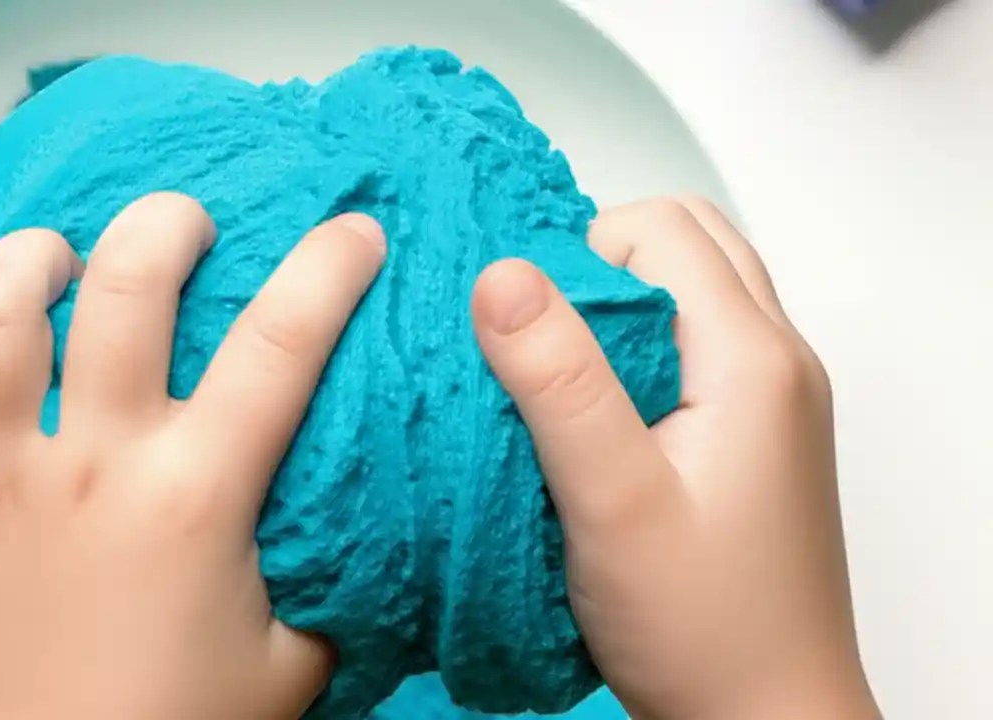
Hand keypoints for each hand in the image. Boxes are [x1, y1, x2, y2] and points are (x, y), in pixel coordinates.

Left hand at [0, 193, 386, 719]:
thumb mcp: (291, 664)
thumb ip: (326, 587)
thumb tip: (353, 536)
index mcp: (198, 492)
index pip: (280, 348)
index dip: (327, 273)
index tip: (354, 233)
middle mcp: (98, 460)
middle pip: (125, 288)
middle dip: (165, 227)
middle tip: (187, 227)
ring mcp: (9, 473)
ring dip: (33, 261)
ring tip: (62, 257)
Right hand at [471, 197, 879, 719]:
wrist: (765, 718)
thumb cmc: (698, 626)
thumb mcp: (612, 502)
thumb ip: (559, 382)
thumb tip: (501, 274)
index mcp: (753, 358)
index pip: (660, 229)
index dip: (578, 256)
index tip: (527, 330)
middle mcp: (780, 360)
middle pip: (689, 243)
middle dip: (601, 267)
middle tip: (545, 343)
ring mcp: (776, 398)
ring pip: (696, 293)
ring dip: (623, 309)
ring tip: (565, 376)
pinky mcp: (758, 434)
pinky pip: (701, 345)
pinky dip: (644, 348)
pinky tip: (600, 414)